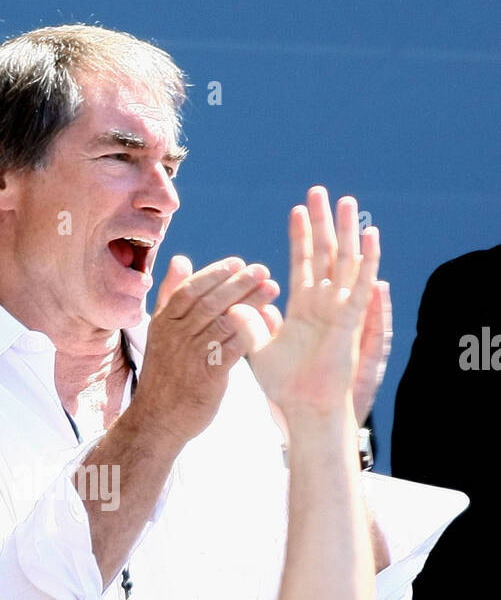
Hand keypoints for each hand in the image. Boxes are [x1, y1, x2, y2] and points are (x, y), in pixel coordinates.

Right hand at [134, 253, 281, 447]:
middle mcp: (175, 336)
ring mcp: (190, 356)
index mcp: (164, 323)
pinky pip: (232, 348)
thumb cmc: (165, 374)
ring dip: (251, 303)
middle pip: (209, 302)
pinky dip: (251, 332)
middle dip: (238, 283)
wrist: (158, 420)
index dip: (215, 273)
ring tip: (272, 289)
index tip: (238, 262)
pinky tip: (268, 321)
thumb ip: (170, 295)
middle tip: (262, 270)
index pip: (189, 289)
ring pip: (224, 321)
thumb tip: (181, 258)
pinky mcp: (207, 376)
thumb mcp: (160, 332)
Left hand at [250, 189, 381, 416]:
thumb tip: (230, 305)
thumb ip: (248, 325)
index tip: (297, 209)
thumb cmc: (285, 386)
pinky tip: (369, 235)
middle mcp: (325, 303)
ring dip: (347, 232)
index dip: (301, 236)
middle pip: (327, 254)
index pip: (303, 262)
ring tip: (347, 201)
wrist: (304, 408)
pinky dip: (367, 260)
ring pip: (347, 262)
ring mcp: (340, 309)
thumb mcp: (258, 350)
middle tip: (321, 191)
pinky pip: (361, 285)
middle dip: (324, 223)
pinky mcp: (351, 320)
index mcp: (304, 308)